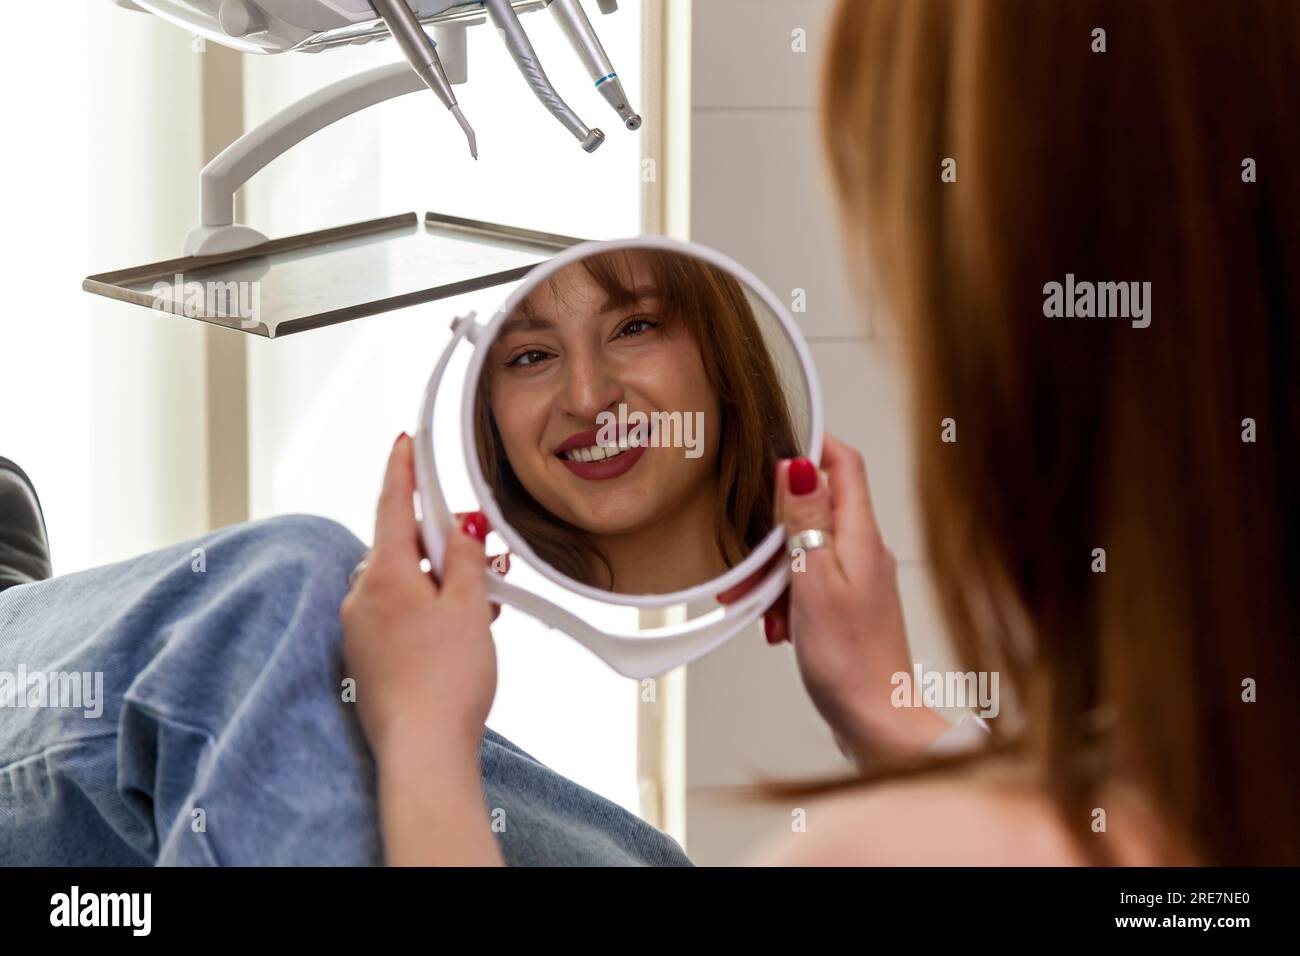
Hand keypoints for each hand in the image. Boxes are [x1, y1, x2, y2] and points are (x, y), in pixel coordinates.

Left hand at [341, 433, 499, 763]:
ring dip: (438, 586)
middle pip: (401, 547)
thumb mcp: (470, 607)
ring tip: (478, 611)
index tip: (405, 442)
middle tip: (480, 558)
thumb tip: (462, 532)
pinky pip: (396, 616)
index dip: (403, 469)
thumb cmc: (446, 682)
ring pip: (402, 585)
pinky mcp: (366, 658)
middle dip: (441, 547)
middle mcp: (362, 598)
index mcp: (384, 574)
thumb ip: (466, 560)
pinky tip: (456, 636)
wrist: (423, 750)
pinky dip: (425, 614)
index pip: (392, 504)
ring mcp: (360, 630)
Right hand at [720, 433, 947, 762]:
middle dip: (776, 526)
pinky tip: (776, 623)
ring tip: (759, 603)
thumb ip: (804, 521)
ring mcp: (860, 578)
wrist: (877, 721)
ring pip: (808, 548)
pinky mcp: (851, 605)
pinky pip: (811, 580)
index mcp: (861, 536)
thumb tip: (798, 467)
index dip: (814, 442)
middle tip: (749, 553)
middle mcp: (866, 550)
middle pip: (817, 507)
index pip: (845, 463)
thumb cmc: (850, 661)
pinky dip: (787, 594)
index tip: (778, 437)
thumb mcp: (813, 581)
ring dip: (776, 569)